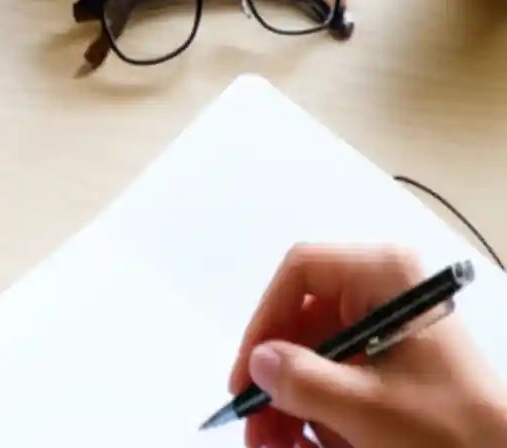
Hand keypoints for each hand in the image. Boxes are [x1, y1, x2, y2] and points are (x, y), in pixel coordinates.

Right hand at [229, 245, 506, 447]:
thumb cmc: (451, 429)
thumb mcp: (368, 408)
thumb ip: (304, 381)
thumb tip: (258, 363)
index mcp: (386, 276)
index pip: (302, 270)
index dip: (266, 318)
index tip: (249, 371)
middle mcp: (382, 290)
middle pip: (301, 316)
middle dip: (273, 374)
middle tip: (253, 423)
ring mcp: (385, 324)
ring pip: (310, 351)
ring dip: (285, 397)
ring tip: (271, 442)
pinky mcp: (388, 358)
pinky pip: (333, 372)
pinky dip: (311, 405)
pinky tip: (300, 440)